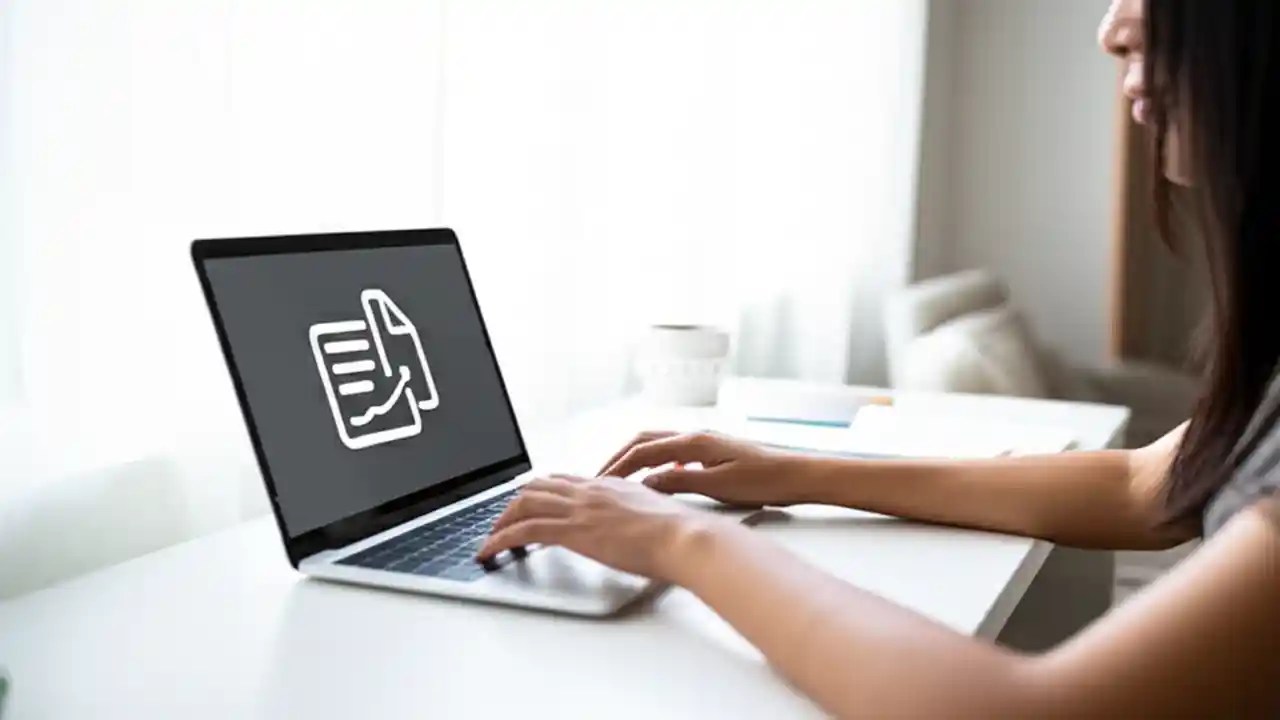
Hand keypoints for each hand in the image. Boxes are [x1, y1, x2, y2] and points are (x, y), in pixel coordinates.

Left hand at [476, 475, 724, 582]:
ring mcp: (580, 508)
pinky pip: (525, 529)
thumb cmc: (678, 533)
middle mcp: (590, 490)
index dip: (541, 490)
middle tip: (503, 520)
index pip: (563, 480)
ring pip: (525, 503)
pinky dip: (501, 539)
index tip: (530, 502)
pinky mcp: (573, 529)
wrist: (684, 537)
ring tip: (491, 537)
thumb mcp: (654, 513)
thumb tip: (635, 523)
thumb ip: (636, 513)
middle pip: (538, 486)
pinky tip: (492, 550)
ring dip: (502, 520)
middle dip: (515, 503)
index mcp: (608, 484)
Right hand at [598, 431, 805, 506]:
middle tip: (600, 477)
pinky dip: (657, 462)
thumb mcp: (718, 486)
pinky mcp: (713, 451)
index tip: (599, 482)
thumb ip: (679, 482)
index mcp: (694, 442)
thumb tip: (645, 482)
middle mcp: (696, 436)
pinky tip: (660, 479)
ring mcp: (705, 442)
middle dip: (620, 457)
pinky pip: (675, 452)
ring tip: (621, 478)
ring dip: (637, 458)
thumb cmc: (764, 481)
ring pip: (659, 443)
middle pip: (646, 440)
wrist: (797, 475)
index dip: (618, 466)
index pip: (644, 451)